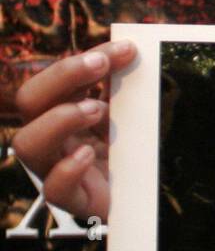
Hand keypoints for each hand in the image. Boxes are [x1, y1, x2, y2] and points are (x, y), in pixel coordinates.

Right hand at [12, 40, 136, 221]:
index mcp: (63, 113)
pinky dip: (67, 169)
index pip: (53, 81)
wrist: (150, 199)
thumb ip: (125, 88)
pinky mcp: (77, 202)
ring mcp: (59, 170)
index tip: (123, 48)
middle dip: (63, 76)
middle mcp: (54, 140)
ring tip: (97, 110)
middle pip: (28, 102)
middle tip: (101, 65)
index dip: (80, 60)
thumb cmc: (135, 152)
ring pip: (27, 145)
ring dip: (59, 119)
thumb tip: (129, 51)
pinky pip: (54, 190)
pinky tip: (88, 155)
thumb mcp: (131, 114)